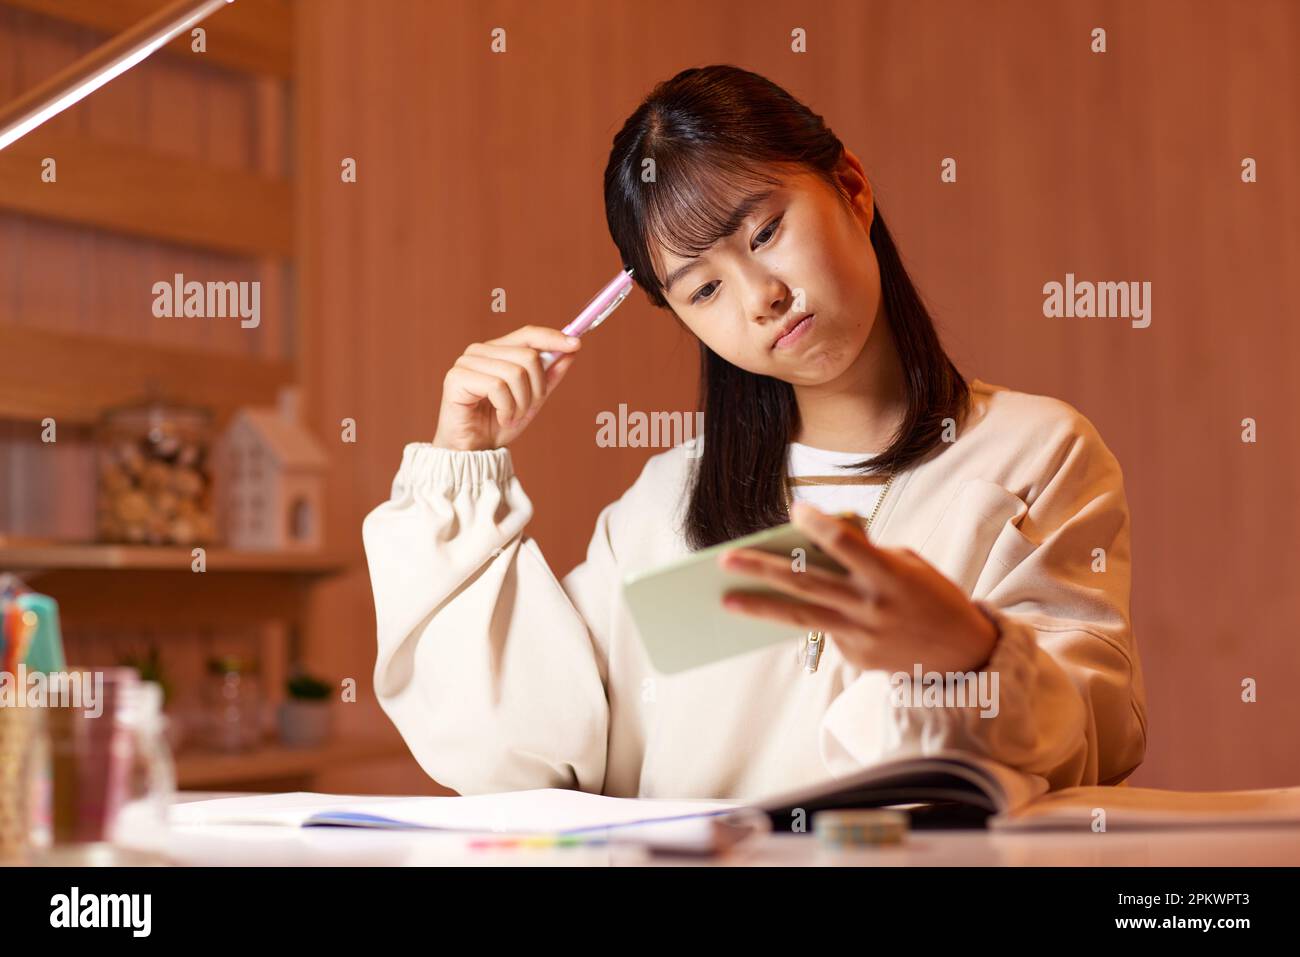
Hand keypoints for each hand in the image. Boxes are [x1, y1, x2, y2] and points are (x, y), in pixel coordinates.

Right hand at [433, 326, 580, 450]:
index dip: (553, 337)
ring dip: (521, 403)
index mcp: (496, 350)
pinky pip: (497, 387)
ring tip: (512, 417)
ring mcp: (466, 363)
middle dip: (536, 389)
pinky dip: (506, 409)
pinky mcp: (456, 378)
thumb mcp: (533, 399)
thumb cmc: (499, 423)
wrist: (475, 451)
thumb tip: (572, 350)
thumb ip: (550, 374)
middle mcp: (480, 351)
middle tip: (527, 409)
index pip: (528, 334)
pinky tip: (502, 419)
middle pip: (527, 356)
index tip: (576, 345)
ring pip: (514, 372)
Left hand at [717, 501, 998, 674]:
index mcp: (890, 575)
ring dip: (759, 607)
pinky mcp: (856, 658)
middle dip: (762, 570)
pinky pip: (827, 630)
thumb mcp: (908, 565)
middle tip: (724, 559)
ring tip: (726, 600)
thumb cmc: (931, 597)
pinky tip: (817, 616)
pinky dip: (816, 617)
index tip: (794, 509)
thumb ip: (866, 554)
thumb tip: (815, 547)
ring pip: (801, 617)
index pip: (846, 544)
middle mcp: (872, 606)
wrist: (964, 655)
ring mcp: (862, 636)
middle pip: (807, 584)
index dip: (818, 524)